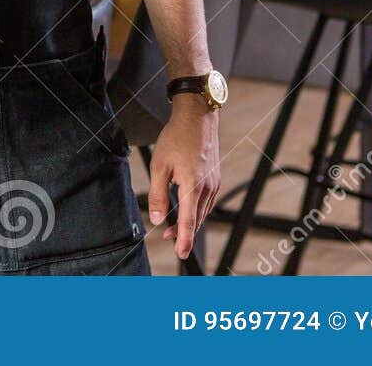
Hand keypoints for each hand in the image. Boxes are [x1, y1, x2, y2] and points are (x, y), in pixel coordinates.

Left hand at [147, 97, 220, 260]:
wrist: (197, 118)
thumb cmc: (177, 138)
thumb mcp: (159, 165)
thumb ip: (157, 194)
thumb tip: (155, 217)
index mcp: (193, 185)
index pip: (188, 221)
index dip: (184, 240)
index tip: (181, 254)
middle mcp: (207, 187)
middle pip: (196, 219)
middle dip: (183, 232)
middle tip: (167, 239)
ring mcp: (214, 183)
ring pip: (202, 211)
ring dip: (189, 221)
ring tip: (173, 228)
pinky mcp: (215, 178)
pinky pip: (207, 202)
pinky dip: (196, 210)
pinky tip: (187, 209)